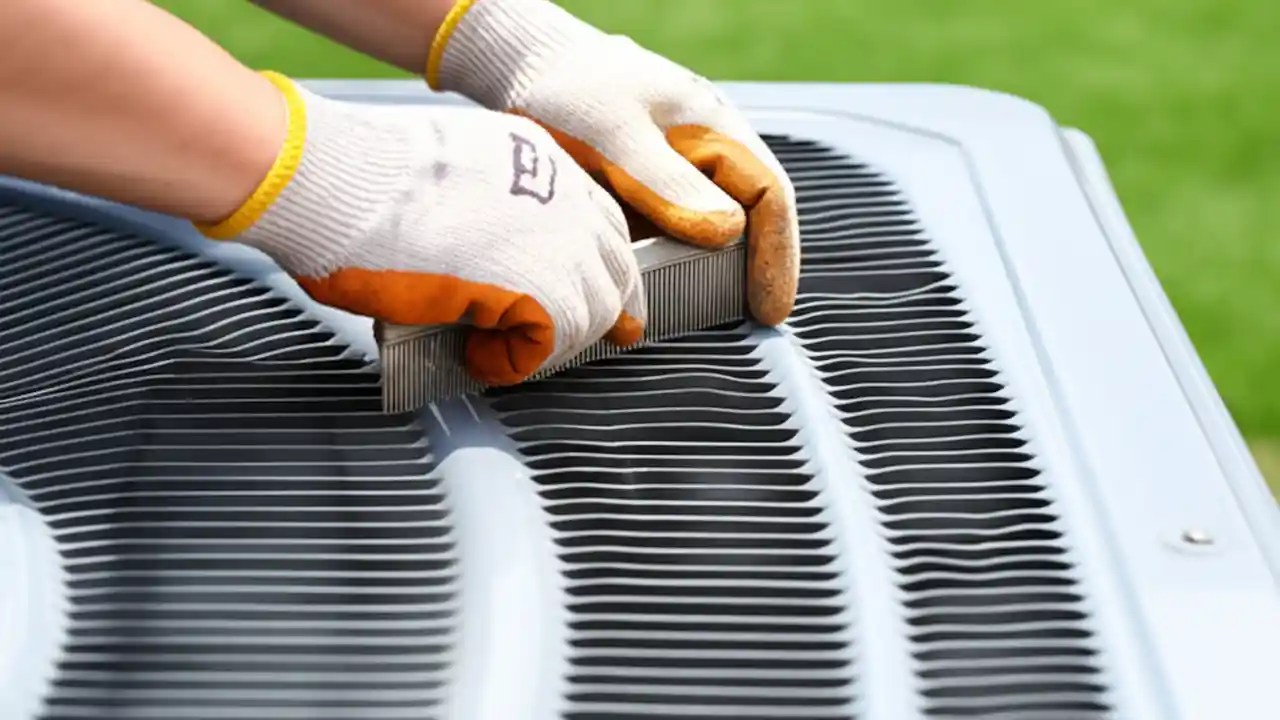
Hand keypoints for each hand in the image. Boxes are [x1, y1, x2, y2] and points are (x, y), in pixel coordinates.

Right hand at [198, 72, 644, 386]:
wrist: (340, 181)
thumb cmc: (362, 176)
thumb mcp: (451, 176)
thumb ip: (488, 212)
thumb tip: (488, 262)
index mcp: (538, 159)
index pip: (601, 220)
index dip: (600, 264)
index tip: (608, 293)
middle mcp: (563, 195)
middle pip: (615, 269)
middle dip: (603, 312)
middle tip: (592, 341)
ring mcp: (561, 241)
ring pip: (592, 312)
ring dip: (550, 342)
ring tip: (499, 350)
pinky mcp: (542, 289)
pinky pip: (552, 343)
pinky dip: (516, 363)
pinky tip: (479, 358)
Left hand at [427, 0, 799, 325]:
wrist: (526, 66)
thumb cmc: (571, 89)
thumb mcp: (617, 137)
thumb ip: (668, 184)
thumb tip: (727, 233)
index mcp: (716, 129)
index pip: (770, 196)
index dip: (777, 255)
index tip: (769, 307)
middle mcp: (707, 150)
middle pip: (750, 215)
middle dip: (755, 268)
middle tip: (753, 320)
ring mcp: (677, 170)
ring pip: (712, 227)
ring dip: (715, 269)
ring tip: (711, 314)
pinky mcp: (644, 188)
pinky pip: (671, 230)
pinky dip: (673, 261)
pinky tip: (659, 293)